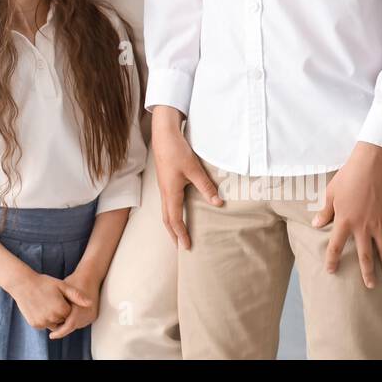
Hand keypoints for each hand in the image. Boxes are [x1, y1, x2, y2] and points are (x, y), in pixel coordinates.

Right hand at [8, 272, 88, 331]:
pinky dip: (44, 319)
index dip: (66, 305)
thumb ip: (76, 296)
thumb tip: (90, 303)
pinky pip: (44, 325)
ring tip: (46, 303)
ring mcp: (43, 322)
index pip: (70, 313)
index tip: (60, 297)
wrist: (22, 284)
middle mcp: (52, 318)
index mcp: (61, 309)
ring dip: (52, 317)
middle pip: (62, 320)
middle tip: (52, 300)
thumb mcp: (61, 286)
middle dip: (60, 312)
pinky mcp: (35, 324)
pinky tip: (40, 307)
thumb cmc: (44, 283)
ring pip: (53, 324)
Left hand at [48, 271, 100, 339]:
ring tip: (58, 323)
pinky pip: (81, 322)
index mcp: (81, 308)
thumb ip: (57, 303)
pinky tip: (66, 318)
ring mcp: (92, 315)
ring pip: (77, 325)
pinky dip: (74, 322)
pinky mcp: (94, 315)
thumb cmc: (75, 281)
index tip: (51, 336)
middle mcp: (88, 314)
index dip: (59, 332)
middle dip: (62, 329)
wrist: (91, 276)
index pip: (69, 326)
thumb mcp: (64, 289)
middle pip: (73, 327)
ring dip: (68, 326)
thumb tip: (47, 316)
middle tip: (52, 330)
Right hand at [150, 106, 222, 250]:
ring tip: (178, 233)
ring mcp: (163, 187)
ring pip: (165, 211)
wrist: (163, 135)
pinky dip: (171, 214)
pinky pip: (167, 203)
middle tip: (180, 247)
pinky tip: (178, 211)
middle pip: (166, 219)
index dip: (181, 234)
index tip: (186, 247)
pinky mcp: (165, 181)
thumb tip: (218, 203)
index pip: (175, 219)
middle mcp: (165, 192)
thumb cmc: (176, 151)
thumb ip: (206, 187)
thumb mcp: (194, 169)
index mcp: (170, 192)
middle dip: (173, 234)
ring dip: (171, 224)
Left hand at [311, 143, 381, 288]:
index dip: (332, 260)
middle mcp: (363, 227)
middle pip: (365, 256)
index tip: (331, 270)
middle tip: (370, 286)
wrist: (372, 166)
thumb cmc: (348, 178)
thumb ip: (325, 212)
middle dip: (367, 273)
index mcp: (345, 221)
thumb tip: (317, 225)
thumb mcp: (331, 193)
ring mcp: (380, 223)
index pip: (336, 246)